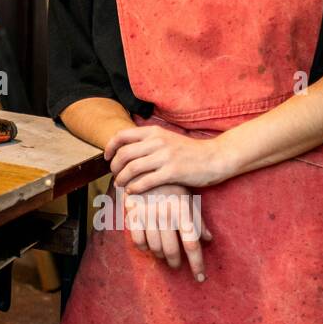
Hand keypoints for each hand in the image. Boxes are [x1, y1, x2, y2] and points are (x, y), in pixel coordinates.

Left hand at [108, 123, 232, 193]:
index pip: (122, 136)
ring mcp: (165, 156)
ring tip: (121, 185)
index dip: (110, 147)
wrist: (215, 157)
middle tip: (114, 176)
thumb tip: (127, 149)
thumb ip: (149, 141)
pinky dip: (135, 188)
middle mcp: (157, 142)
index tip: (107, 158)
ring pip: (132, 168)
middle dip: (114, 167)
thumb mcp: (167, 139)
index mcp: (154, 132)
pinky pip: (146, 181)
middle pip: (124, 154)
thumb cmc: (189, 151)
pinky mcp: (173, 172)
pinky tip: (132, 192)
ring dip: (122, 179)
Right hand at [122, 183, 212, 280]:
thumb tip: (208, 239)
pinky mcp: (133, 212)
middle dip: (175, 262)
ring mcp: (148, 213)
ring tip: (163, 256)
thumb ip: (197, 219)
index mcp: (182, 209)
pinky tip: (147, 247)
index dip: (197, 264)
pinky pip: (137, 238)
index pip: (192, 243)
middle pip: (171, 249)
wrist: (145, 163)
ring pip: (154, 246)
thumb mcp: (188, 198)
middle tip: (177, 265)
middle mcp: (165, 213)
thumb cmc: (171, 183)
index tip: (200, 278)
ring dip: (160, 255)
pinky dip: (143, 247)